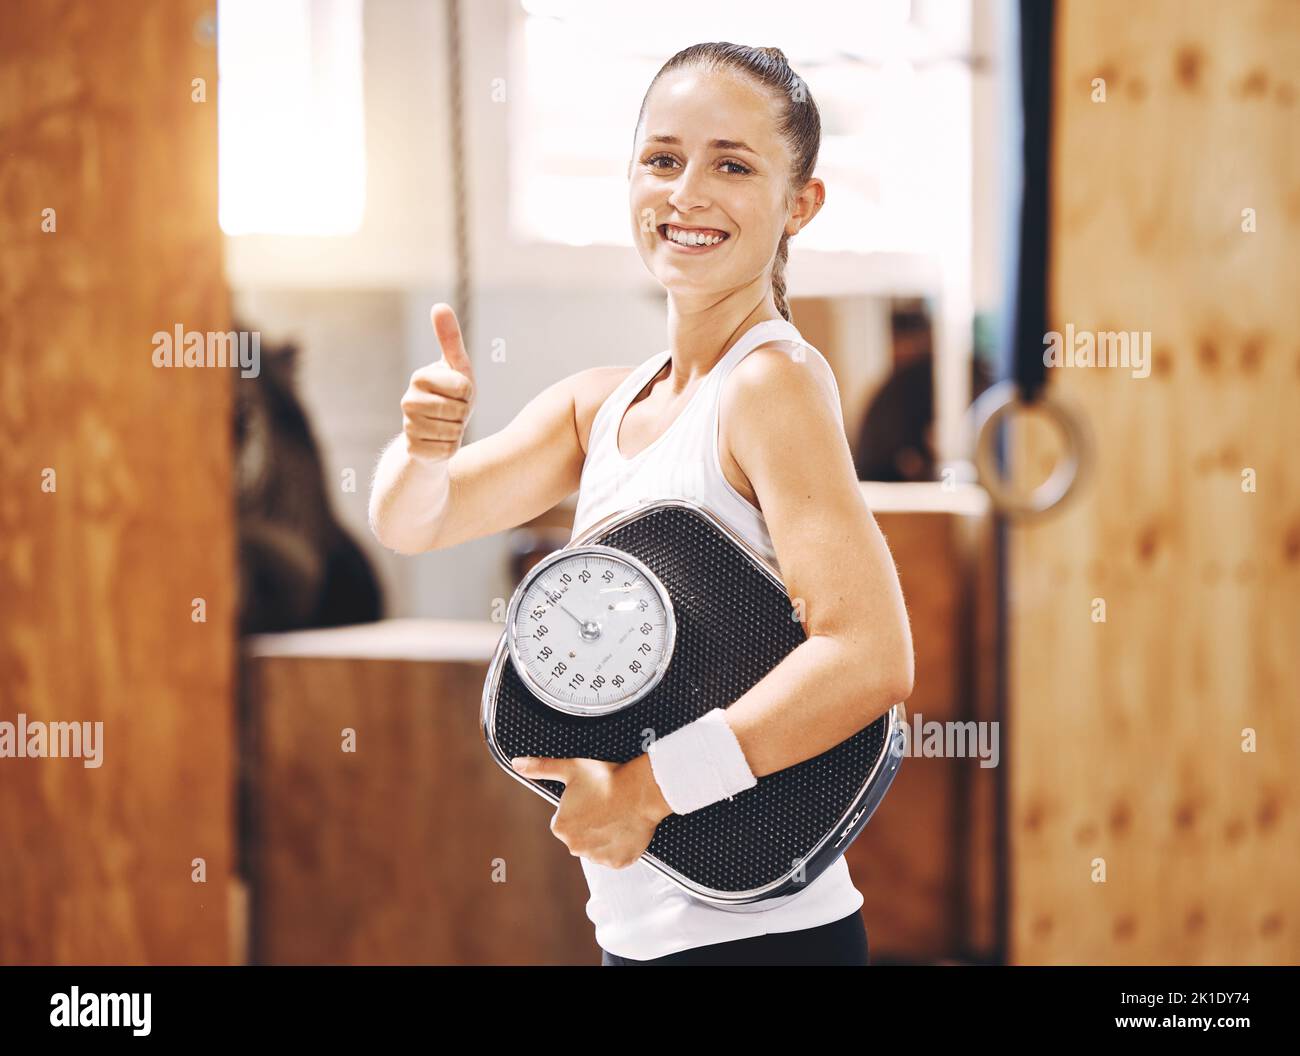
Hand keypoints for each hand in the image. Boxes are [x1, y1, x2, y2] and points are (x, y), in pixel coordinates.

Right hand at [400, 303, 474, 462]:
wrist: (436, 434)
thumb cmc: (451, 397)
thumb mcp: (457, 368)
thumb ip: (450, 339)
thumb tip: (439, 306)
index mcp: (419, 377)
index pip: (463, 387)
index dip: (468, 393)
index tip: (459, 394)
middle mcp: (408, 400)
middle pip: (459, 410)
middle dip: (464, 414)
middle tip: (454, 412)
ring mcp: (408, 426)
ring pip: (454, 432)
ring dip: (458, 431)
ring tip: (448, 426)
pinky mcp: (413, 450)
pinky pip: (447, 450)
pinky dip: (451, 448)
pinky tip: (441, 442)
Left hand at [511, 754, 671, 868]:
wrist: (641, 791)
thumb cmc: (606, 778)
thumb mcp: (570, 768)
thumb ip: (541, 767)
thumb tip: (517, 763)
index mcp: (560, 828)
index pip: (564, 820)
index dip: (579, 808)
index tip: (591, 798)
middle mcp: (575, 847)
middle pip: (580, 835)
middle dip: (590, 824)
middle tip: (605, 806)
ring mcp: (598, 857)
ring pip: (597, 846)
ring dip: (604, 836)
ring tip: (617, 816)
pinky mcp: (619, 862)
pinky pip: (615, 856)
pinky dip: (619, 846)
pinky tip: (624, 829)